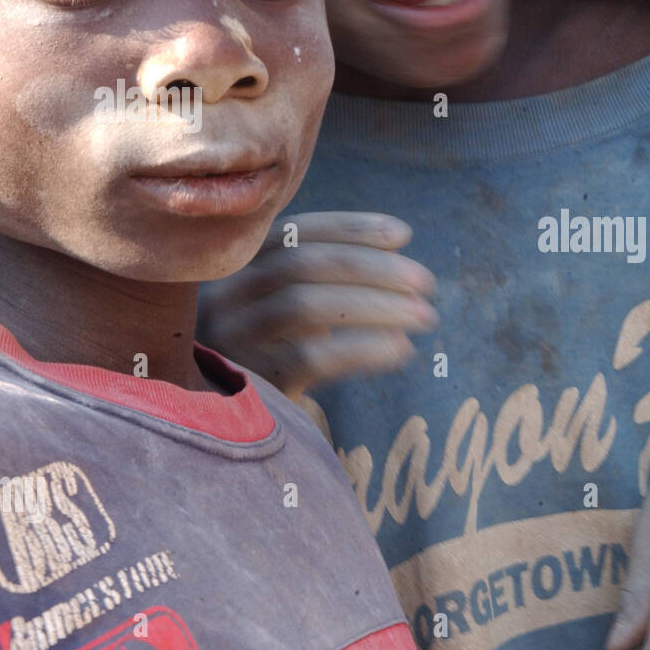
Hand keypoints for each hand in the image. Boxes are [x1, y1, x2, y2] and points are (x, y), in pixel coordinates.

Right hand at [198, 212, 437, 400]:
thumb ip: (330, 271)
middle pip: (303, 264)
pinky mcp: (249, 382)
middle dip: (374, 268)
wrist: (237, 421)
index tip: (403, 235)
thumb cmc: (279, 349)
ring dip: (376, 306)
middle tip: (426, 283)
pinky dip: (363, 348)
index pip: (295, 232)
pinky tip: (401, 350)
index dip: (351, 228)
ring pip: (305, 306)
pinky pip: (311, 357)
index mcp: (237, 266)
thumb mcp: (293, 302)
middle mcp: (224, 295)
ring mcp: (231, 338)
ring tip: (425, 316)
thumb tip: (397, 242)